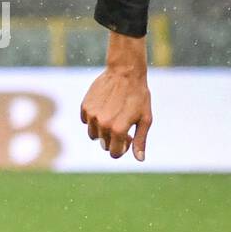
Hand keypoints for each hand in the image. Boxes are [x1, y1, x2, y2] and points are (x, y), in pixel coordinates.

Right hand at [80, 34, 151, 160]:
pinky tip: (105, 108)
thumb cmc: (139, 96)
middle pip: (105, 145)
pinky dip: (94, 119)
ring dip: (103, 130)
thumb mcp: (145, 119)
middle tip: (123, 124)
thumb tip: (139, 160)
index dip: (123, 148)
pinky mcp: (85, 107)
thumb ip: (140, 141)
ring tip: (113, 116)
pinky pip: (87, 122)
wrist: (125, 72)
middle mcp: (103, 125)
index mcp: (118, 130)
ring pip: (94, 135)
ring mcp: (92, 116)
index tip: (129, 137)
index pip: (115, 153)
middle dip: (114, 139)